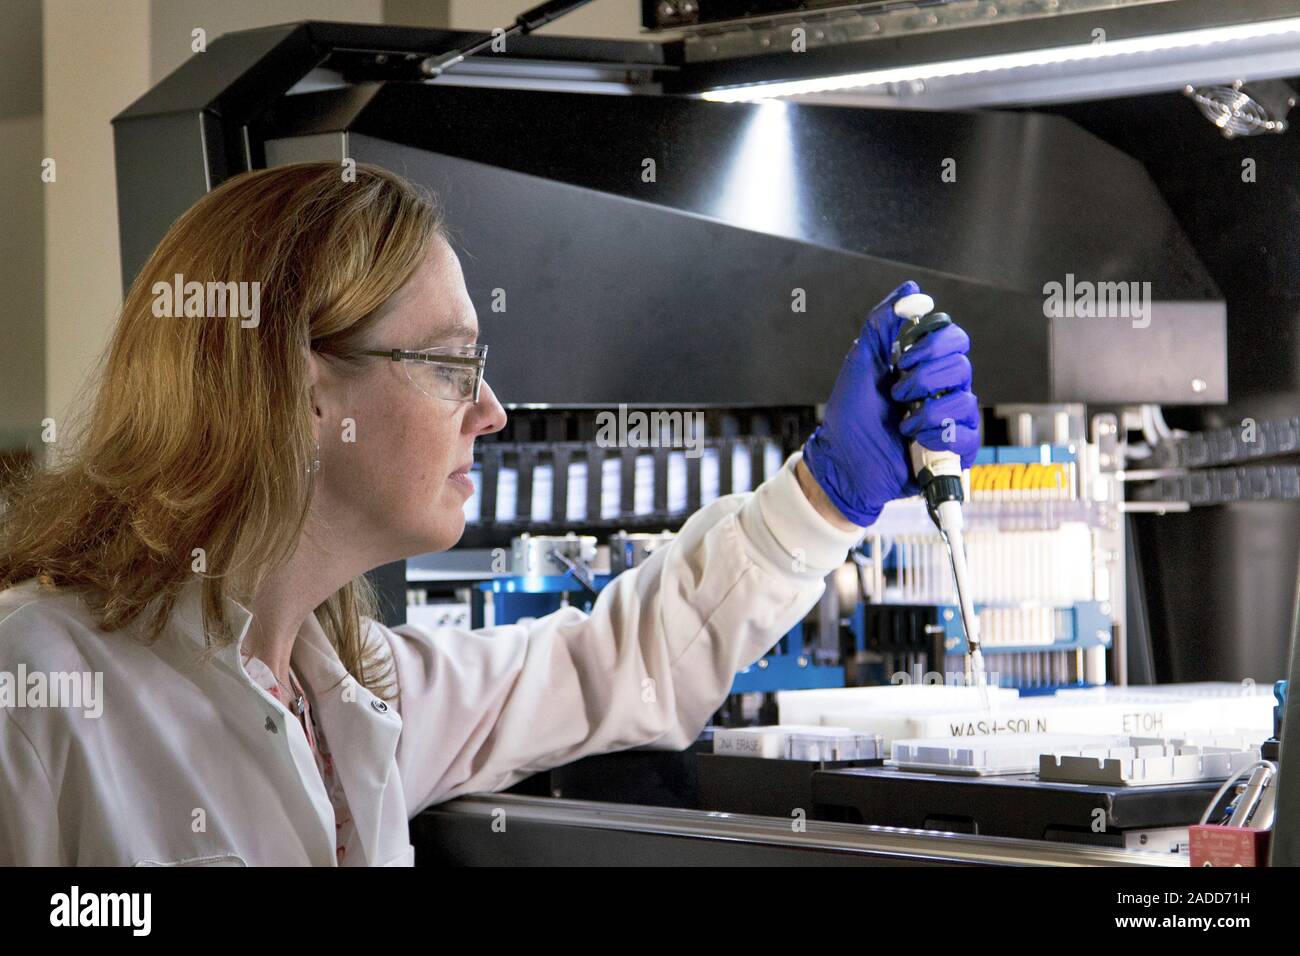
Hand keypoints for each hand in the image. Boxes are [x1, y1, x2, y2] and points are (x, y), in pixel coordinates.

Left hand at [801, 280, 979, 526]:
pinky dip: (941, 436)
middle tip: (900, 391)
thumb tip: (911, 290)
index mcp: (923, 366)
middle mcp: (940, 390)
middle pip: (963, 366)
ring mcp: (947, 420)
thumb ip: (884, 324)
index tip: (905, 358)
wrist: (842, 461)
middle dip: (928, 377)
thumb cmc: (850, 415)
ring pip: (966, 401)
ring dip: (930, 411)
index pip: (954, 340)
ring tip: (903, 422)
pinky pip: (968, 436)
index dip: (934, 345)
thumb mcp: (862, 362)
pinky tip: (917, 440)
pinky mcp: (951, 450)